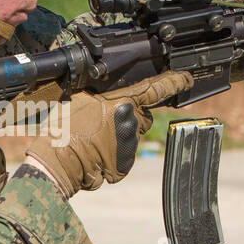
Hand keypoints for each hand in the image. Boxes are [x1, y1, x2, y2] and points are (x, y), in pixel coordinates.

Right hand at [25, 71, 192, 196]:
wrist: (58, 160)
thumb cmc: (63, 127)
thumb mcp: (80, 98)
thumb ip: (104, 94)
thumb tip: (112, 94)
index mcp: (122, 103)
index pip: (156, 89)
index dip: (174, 82)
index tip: (186, 79)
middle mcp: (131, 123)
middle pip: (142, 116)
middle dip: (130, 117)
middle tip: (103, 123)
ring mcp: (129, 146)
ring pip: (131, 137)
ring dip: (119, 137)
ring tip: (92, 140)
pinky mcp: (124, 165)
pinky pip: (123, 157)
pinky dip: (113, 156)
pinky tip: (94, 154)